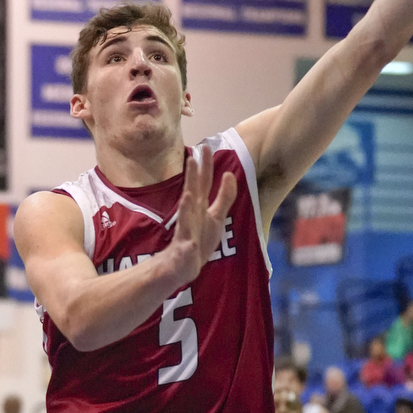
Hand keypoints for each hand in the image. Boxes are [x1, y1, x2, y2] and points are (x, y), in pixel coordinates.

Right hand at [160, 145, 236, 287]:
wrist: (183, 265)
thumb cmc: (199, 239)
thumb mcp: (216, 216)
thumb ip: (224, 196)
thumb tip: (230, 173)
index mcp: (199, 206)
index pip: (203, 183)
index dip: (205, 166)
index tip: (205, 147)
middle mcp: (191, 215)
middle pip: (192, 192)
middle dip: (193, 176)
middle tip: (192, 158)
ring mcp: (187, 230)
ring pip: (187, 214)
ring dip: (187, 203)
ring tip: (188, 192)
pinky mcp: (186, 248)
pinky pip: (187, 242)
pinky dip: (188, 237)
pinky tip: (189, 233)